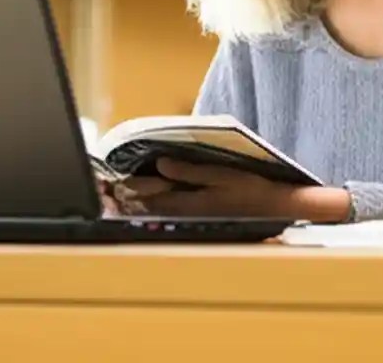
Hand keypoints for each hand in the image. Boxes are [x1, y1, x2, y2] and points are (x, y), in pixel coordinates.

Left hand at [131, 158, 351, 221]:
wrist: (274, 209)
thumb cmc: (252, 189)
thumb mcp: (222, 175)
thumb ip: (190, 171)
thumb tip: (161, 164)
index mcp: (189, 202)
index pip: (150, 194)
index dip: (129, 185)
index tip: (111, 177)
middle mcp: (186, 213)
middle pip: (148, 205)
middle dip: (128, 195)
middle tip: (107, 187)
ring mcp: (192, 217)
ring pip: (156, 211)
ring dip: (138, 203)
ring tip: (118, 195)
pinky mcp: (199, 216)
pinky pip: (168, 212)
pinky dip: (153, 206)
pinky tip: (147, 201)